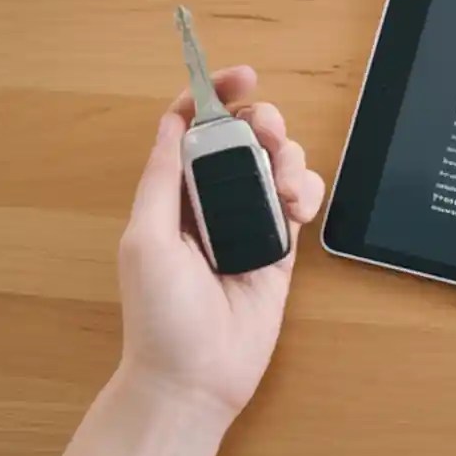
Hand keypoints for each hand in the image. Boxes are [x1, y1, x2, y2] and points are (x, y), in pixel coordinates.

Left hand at [117, 65, 325, 420]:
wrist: (195, 379)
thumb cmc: (160, 316)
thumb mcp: (146, 238)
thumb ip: (162, 179)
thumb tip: (173, 122)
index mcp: (173, 196)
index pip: (193, 129)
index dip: (215, 96)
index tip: (242, 76)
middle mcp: (211, 204)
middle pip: (245, 139)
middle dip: (264, 124)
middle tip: (270, 135)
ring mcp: (248, 225)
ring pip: (279, 166)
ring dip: (291, 160)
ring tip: (289, 187)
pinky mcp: (280, 249)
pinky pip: (301, 204)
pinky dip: (309, 194)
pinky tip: (300, 209)